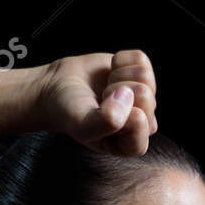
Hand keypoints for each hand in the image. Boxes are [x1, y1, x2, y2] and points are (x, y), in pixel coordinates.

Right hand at [32, 48, 157, 154]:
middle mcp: (144, 123)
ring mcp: (144, 98)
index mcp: (132, 144)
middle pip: (146, 96)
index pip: (141, 123)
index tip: (99, 110)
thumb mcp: (82, 125)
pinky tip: (109, 73)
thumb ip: (105, 121)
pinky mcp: (140, 75)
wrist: (58, 87)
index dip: (118, 110)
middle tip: (101, 97)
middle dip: (117, 90)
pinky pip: (140, 59)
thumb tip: (127, 96)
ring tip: (104, 87)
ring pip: (144, 76)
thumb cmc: (70, 112)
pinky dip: (119, 61)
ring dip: (117, 76)